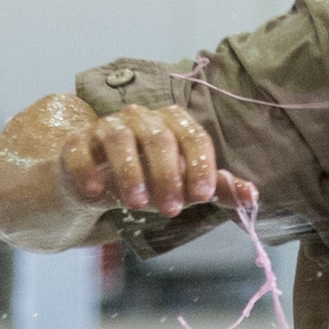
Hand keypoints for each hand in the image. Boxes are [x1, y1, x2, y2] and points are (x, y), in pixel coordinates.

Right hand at [54, 101, 251, 216]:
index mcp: (172, 124)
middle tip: (171, 210)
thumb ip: (216, 189)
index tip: (202, 196)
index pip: (192, 134)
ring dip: (129, 172)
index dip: (199, 164)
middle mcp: (140, 118)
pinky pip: (79, 149)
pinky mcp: (75, 144)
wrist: (95, 184)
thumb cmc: (147, 180)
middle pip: (157, 135)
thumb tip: (252, 196)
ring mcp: (105, 128)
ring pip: (118, 137)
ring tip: (137, 205)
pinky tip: (94, 195)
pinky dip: (88, 171)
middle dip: (167, 174)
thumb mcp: (183, 187)